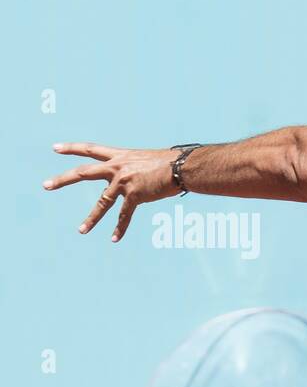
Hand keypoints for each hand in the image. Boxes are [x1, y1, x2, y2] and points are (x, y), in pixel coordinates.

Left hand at [43, 142, 181, 240]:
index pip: (90, 149)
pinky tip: (113, 238)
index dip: (71, 148)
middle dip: (62, 180)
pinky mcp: (135, 195)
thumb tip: (140, 175)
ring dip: (91, 218)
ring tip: (81, 230)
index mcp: (120, 156)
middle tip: (45, 185)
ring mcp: (124, 182)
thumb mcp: (149, 159)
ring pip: (102, 202)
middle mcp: (117, 167)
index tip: (55, 148)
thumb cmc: (173, 162)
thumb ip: (137, 167)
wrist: (182, 167)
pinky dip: (120, 228)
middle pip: (83, 173)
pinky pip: (124, 215)